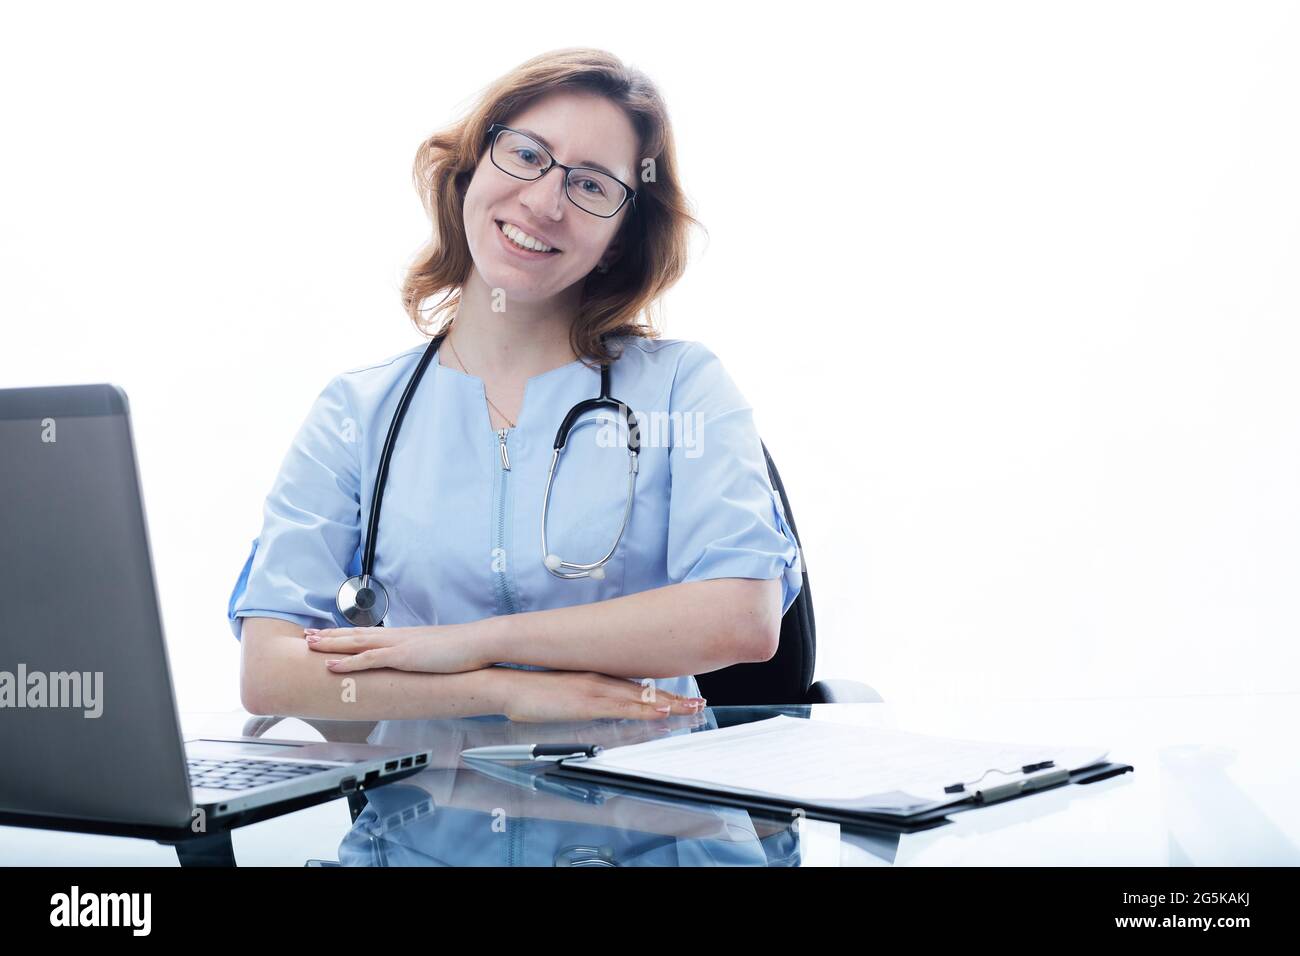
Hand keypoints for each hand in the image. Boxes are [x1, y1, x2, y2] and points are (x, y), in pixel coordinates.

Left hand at [304, 623, 487, 673]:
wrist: (479, 643)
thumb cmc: (463, 650)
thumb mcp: (437, 653)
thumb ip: (422, 657)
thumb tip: (416, 664)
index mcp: (404, 636)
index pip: (369, 633)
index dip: (346, 634)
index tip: (328, 634)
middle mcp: (397, 637)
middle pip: (356, 634)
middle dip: (330, 635)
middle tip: (307, 635)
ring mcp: (398, 645)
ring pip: (356, 643)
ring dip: (331, 644)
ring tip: (309, 645)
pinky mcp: (403, 656)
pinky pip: (369, 659)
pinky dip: (347, 661)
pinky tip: (331, 664)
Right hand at [493, 669, 706, 722]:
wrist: (507, 684)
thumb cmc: (532, 692)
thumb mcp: (564, 693)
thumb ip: (584, 697)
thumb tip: (597, 706)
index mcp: (597, 679)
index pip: (637, 687)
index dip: (662, 693)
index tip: (683, 698)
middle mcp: (601, 681)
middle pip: (645, 690)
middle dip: (675, 698)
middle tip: (699, 704)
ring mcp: (595, 690)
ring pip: (640, 697)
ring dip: (667, 702)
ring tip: (691, 708)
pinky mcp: (585, 702)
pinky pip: (620, 707)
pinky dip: (643, 708)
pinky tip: (659, 710)